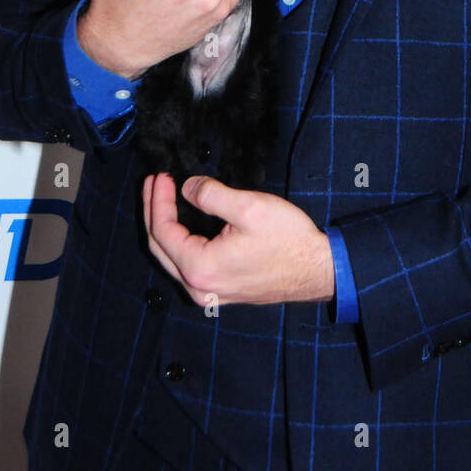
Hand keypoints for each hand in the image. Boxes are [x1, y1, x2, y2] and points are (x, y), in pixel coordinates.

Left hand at [141, 172, 335, 306]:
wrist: (317, 269)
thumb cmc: (288, 240)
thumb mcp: (249, 207)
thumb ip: (211, 194)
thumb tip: (188, 188)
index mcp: (200, 267)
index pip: (162, 231)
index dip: (158, 200)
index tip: (161, 176)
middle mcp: (199, 287)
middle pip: (159, 248)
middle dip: (153, 212)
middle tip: (155, 184)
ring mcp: (209, 294)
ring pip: (171, 259)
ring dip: (164, 228)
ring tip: (163, 199)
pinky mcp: (221, 292)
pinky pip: (187, 267)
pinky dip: (179, 243)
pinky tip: (184, 225)